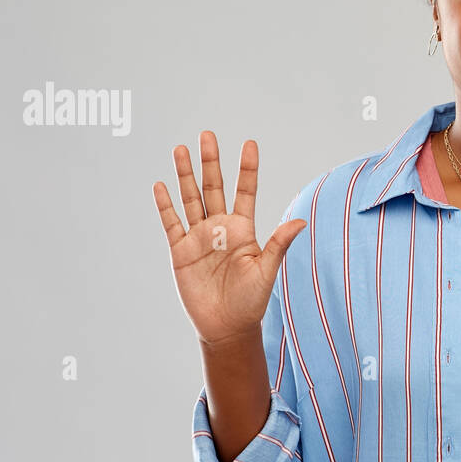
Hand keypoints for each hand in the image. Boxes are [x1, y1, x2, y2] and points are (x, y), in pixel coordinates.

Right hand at [153, 131, 306, 346]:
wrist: (226, 326)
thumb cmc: (251, 300)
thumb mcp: (266, 270)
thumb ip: (278, 244)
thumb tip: (299, 221)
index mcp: (243, 229)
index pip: (245, 191)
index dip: (247, 169)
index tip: (250, 143)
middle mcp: (220, 228)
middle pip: (214, 187)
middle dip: (210, 162)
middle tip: (207, 135)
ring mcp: (199, 237)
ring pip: (191, 198)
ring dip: (185, 175)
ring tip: (180, 148)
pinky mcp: (180, 250)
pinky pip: (171, 223)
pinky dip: (165, 205)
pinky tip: (161, 185)